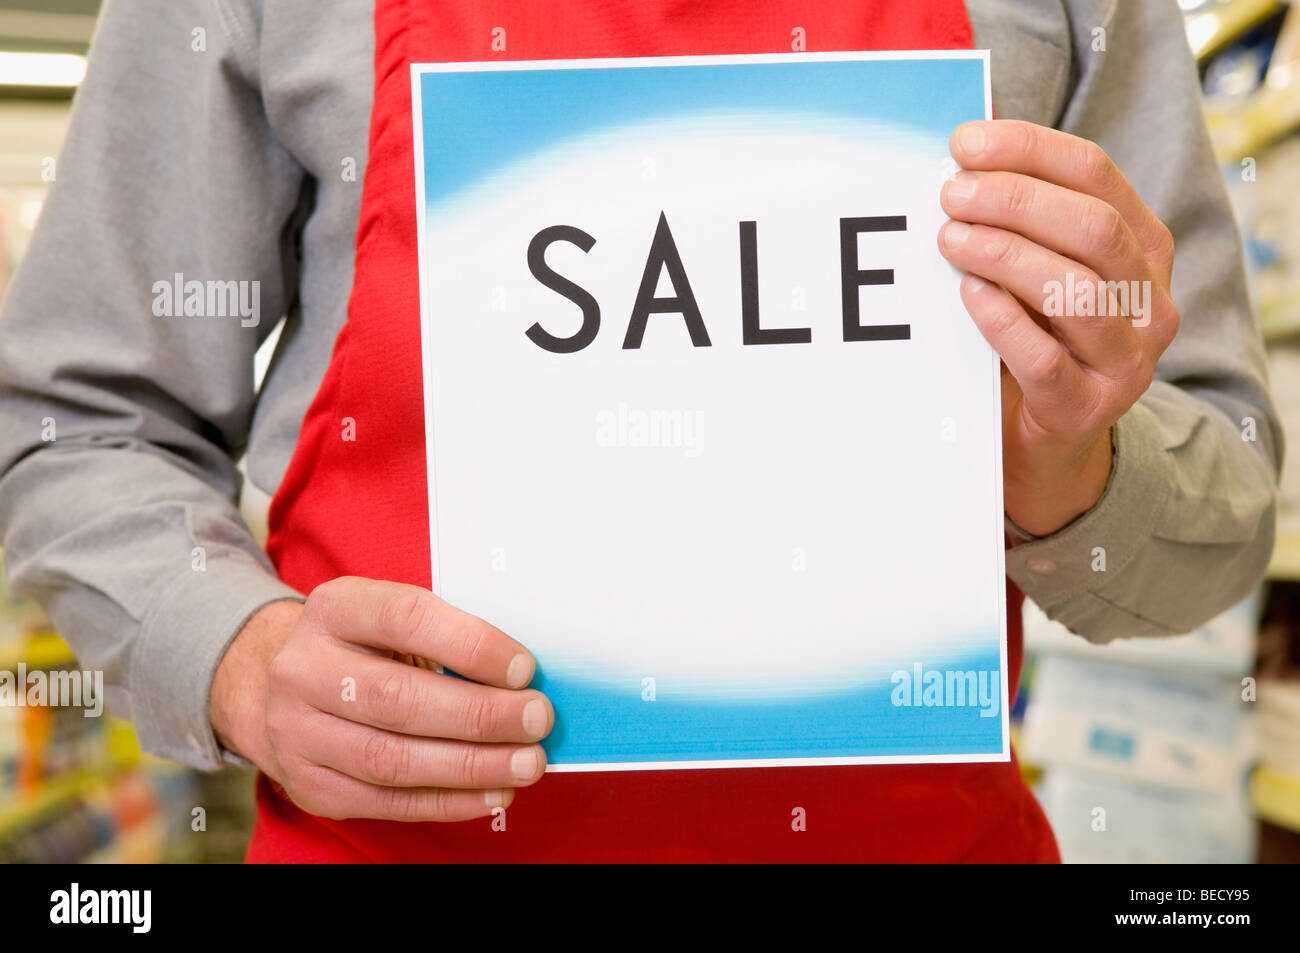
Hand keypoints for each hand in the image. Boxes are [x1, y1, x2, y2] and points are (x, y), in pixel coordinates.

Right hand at [210, 577, 552, 821]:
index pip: (406, 618)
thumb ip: (445, 634)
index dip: (470, 644)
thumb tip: (523, 676)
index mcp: (334, 609)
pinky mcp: (309, 785)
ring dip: (472, 766)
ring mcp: (298, 732)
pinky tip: (495, 792)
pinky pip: (388, 801)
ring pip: (393, 759)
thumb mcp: (387, 618)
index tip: (523, 668)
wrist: (272, 686)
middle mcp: (303, 669)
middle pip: (399, 698)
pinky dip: (449, 801)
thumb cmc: (360, 647)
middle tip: (537, 719)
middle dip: (480, 714)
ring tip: (527, 763)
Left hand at [937, 119, 1179, 536]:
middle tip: (950, 194)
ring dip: (1005, 255)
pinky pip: (1046, 358)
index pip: (1096, 174)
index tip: (965, 142)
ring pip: (1075, 291)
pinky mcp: (1086, 407)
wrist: (1049, 441)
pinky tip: (969, 293)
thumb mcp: (1040, 270)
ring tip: (950, 239)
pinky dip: (1004, 320)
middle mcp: (1150, 299)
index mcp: (1143, 246)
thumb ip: (1020, 216)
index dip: (1028, 149)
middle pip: (1092, 227)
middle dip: (1015, 200)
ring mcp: (1126, 358)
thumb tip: (965, 146)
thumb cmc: (1037, 337)